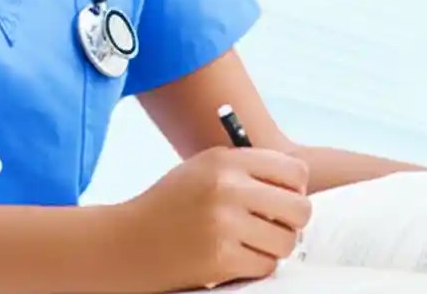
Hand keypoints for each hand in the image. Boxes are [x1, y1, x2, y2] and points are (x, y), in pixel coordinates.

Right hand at [121, 146, 311, 291]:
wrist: (127, 241)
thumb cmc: (172, 204)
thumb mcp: (205, 168)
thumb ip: (249, 169)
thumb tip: (298, 187)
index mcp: (227, 160)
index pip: (295, 171)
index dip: (296, 189)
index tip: (283, 199)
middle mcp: (228, 188)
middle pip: (300, 208)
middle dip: (293, 222)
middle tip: (275, 226)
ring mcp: (224, 225)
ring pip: (286, 242)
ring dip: (274, 247)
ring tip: (252, 242)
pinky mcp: (220, 259)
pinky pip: (265, 266)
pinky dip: (256, 265)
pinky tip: (236, 256)